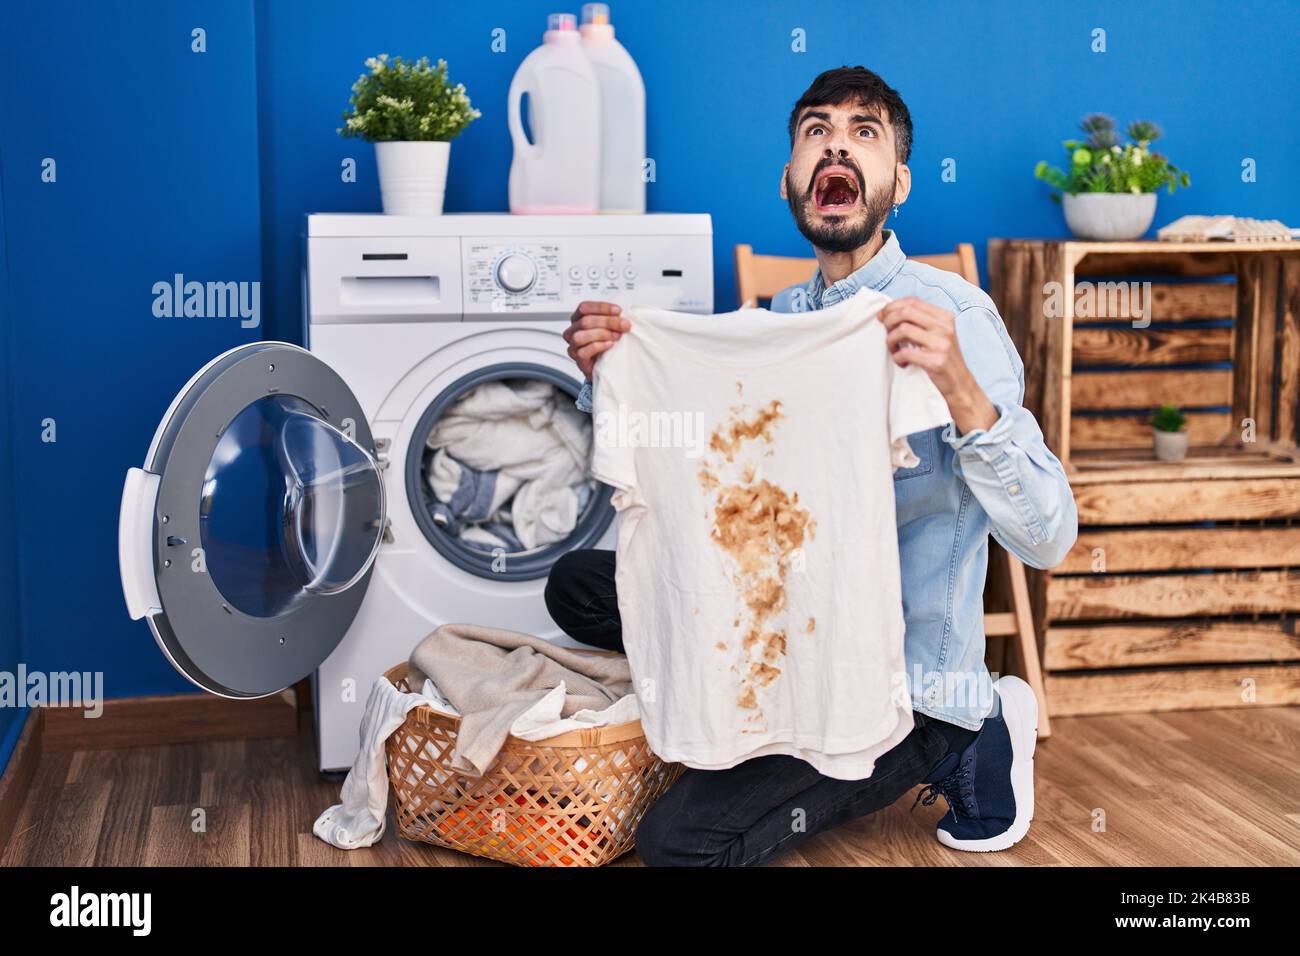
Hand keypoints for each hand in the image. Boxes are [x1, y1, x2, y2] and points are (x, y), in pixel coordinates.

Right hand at [563, 301, 630, 379]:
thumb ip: (612, 319)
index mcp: (578, 319)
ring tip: (616, 336)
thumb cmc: (606, 345)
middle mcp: (573, 331)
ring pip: (580, 336)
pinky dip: (598, 347)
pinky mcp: (579, 361)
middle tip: (624, 325)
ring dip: (602, 334)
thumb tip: (623, 315)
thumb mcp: (609, 327)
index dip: (601, 307)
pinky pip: (583, 352)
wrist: (606, 366)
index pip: (584, 308)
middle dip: (608, 321)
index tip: (618, 311)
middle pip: (585, 321)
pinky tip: (610, 345)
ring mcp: (573, 346)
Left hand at [877, 296, 997, 432]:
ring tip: (894, 350)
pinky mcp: (936, 361)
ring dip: (891, 340)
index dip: (892, 306)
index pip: (913, 301)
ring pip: (903, 330)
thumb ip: (922, 321)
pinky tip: (901, 362)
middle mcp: (945, 327)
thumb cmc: (943, 358)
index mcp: (945, 317)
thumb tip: (891, 311)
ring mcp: (941, 344)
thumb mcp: (939, 334)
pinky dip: (897, 358)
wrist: (959, 385)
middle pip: (906, 312)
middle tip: (885, 332)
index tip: (882, 316)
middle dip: (888, 320)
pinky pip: (905, 353)